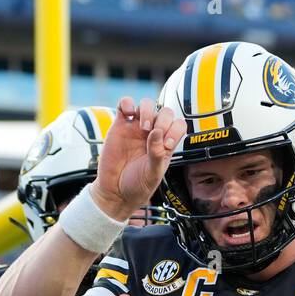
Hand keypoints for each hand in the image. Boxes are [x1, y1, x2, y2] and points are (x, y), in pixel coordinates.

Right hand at [90, 97, 186, 220]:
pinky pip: (124, 104)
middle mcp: (152, 135)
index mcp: (164, 145)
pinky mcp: (120, 126)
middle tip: (154, 136)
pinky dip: (127, 103)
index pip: (178, 125)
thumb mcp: (153, 174)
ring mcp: (136, 129)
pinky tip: (129, 114)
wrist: (115, 192)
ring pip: (147, 104)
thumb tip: (158, 131)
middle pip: (165, 112)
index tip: (167, 144)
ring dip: (148, 111)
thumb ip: (157, 153)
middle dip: (163, 120)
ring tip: (143, 127)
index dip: (175, 129)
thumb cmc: (137, 186)